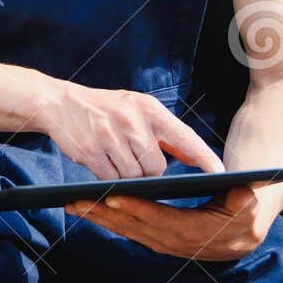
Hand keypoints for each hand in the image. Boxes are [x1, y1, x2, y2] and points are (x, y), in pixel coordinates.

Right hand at [27, 74, 223, 178]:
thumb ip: (165, 133)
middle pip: (157, 167)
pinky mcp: (91, 151)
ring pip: (134, 176)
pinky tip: (102, 164)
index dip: (204, 157)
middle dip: (149, 172)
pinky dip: (110, 179)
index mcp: (149, 108)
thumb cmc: (106, 109)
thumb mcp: (137, 109)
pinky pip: (112, 180)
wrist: (60, 103)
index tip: (222, 173)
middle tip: (134, 160)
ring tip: (116, 159)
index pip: (184, 137)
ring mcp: (110, 135)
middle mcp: (132, 120)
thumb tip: (194, 157)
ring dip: (128, 176)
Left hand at [65, 185, 274, 260]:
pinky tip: (88, 209)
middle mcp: (178, 243)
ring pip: (127, 231)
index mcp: (199, 233)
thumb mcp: (250, 202)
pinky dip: (107, 221)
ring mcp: (166, 245)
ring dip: (99, 219)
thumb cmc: (246, 208)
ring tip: (72, 204)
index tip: (113, 197)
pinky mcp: (158, 241)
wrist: (246, 228)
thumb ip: (245, 200)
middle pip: (136, 228)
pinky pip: (129, 231)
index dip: (138, 210)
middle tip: (76, 200)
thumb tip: (243, 194)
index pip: (162, 221)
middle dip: (105, 215)